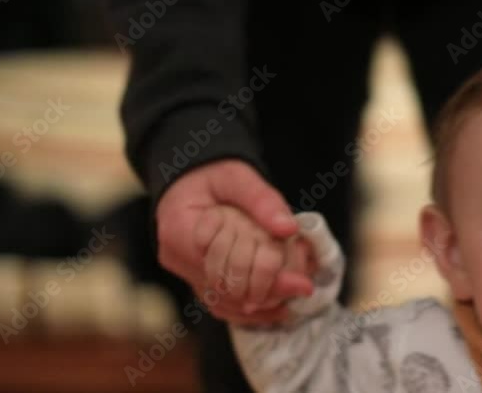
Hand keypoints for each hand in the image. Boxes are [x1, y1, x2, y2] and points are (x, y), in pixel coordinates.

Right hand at [155, 159, 312, 324]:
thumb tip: (288, 229)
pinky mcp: (194, 279)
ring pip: (225, 303)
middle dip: (268, 289)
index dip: (266, 276)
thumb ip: (262, 199)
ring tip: (297, 294)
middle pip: (227, 288)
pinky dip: (251, 307)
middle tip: (305, 285)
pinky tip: (280, 304)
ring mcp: (183, 272)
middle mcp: (176, 257)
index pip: (225, 265)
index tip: (302, 282)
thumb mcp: (237, 175)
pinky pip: (222, 304)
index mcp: (180, 229)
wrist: (190, 177)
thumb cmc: (212, 173)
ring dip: (262, 302)